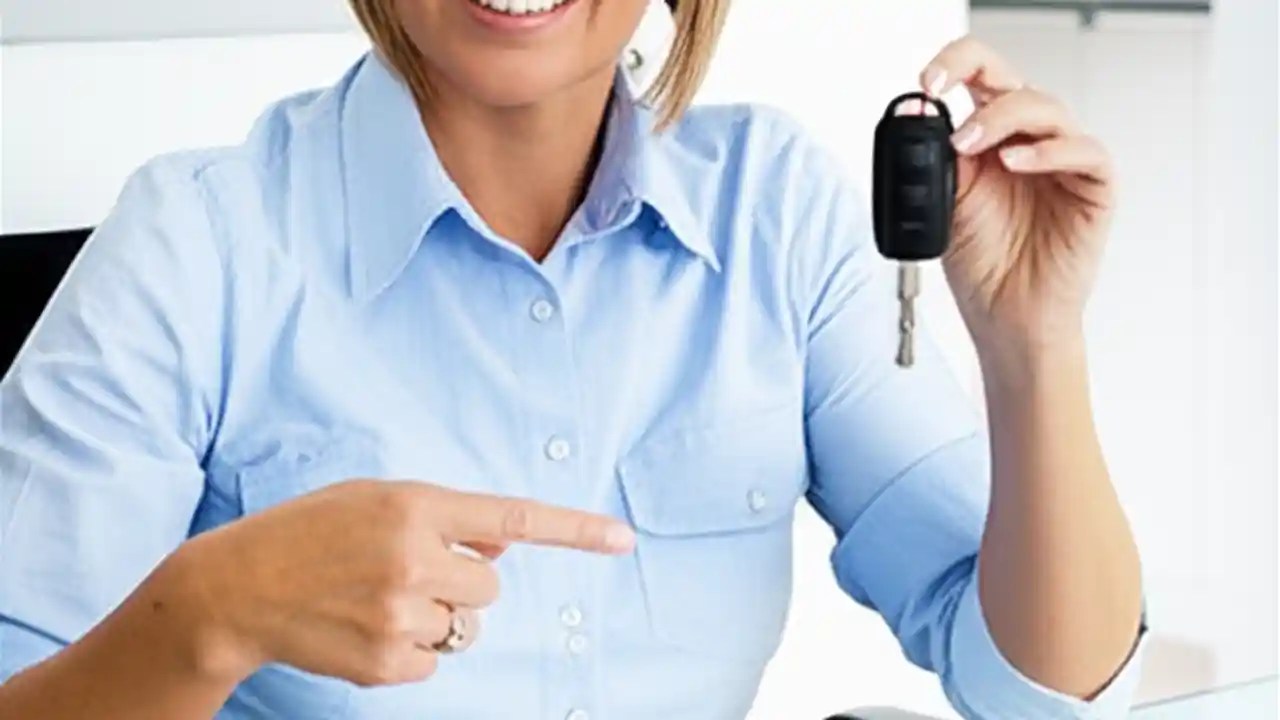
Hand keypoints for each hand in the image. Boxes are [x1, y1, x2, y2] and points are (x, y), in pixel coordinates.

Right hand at [176, 480, 634, 685]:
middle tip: (407, 573)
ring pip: (465, 627)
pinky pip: (436, 661)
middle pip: (490, 587)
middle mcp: (414, 558)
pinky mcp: (387, 663)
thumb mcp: (374, 499)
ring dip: (435, 617)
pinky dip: (412, 650)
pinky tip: (366, 628)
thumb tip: (501, 547)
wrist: (233, 589)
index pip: (513, 519)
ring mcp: (400, 615)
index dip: (574, 530)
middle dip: (462, 582)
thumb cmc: (308, 533)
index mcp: (414, 506)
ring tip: (375, 600)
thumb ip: (442, 517)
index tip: (623, 539)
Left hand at [920, 36, 1114, 357]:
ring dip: (1003, 117)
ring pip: (1048, 109)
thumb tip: (917, 112)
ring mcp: (1064, 163)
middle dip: (975, 73)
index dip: (956, 65)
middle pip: (1014, 81)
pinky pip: (1086, 152)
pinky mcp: (1094, 189)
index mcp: (992, 140)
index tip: (926, 81)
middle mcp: (1030, 143)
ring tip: (969, 143)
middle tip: (940, 92)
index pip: (981, 79)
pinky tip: (1015, 161)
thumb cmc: (983, 265)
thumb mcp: (947, 202)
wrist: (1005, 319)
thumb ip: (940, 158)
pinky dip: (1050, 151)